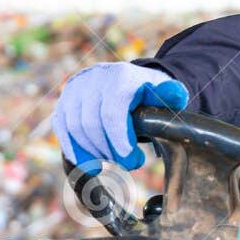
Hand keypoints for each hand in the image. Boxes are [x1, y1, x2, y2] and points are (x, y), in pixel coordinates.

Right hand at [53, 62, 188, 168]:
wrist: (127, 82)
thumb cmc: (148, 94)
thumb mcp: (164, 94)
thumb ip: (172, 95)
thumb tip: (177, 93)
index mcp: (120, 76)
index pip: (112, 114)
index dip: (120, 144)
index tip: (134, 161)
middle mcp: (93, 78)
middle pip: (91, 124)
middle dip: (109, 151)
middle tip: (127, 163)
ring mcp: (74, 89)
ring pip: (74, 128)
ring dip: (93, 152)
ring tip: (112, 160)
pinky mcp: (63, 102)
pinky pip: (62, 129)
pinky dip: (75, 150)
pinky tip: (90, 164)